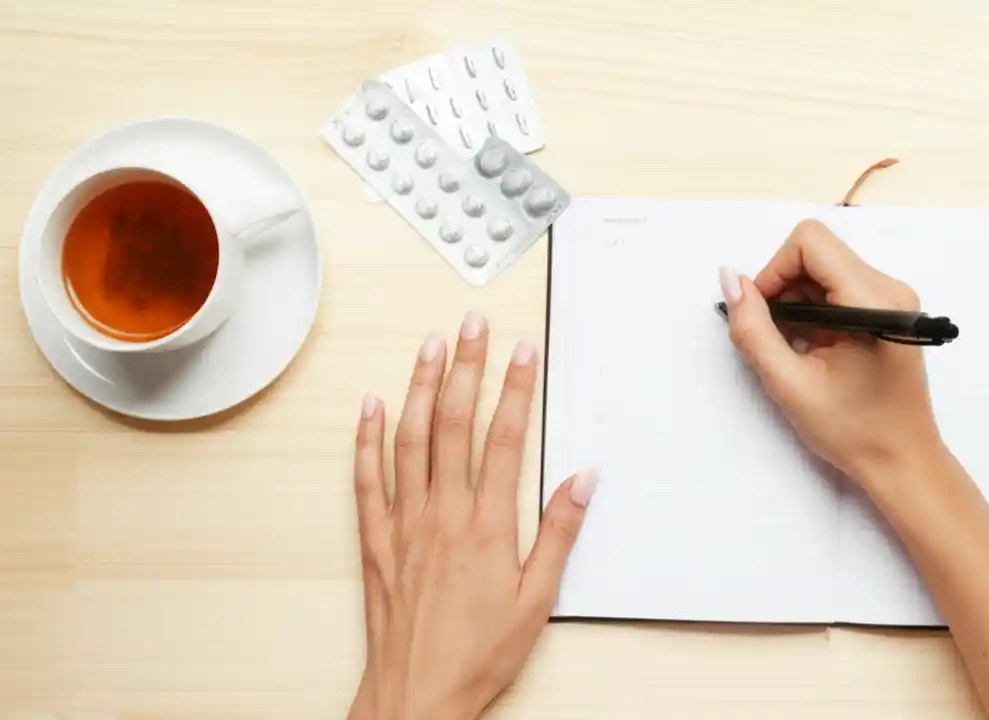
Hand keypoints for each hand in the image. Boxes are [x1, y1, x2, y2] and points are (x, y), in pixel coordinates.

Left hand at [348, 312, 596, 719]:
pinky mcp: (377, 541)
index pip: (503, 438)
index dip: (515, 388)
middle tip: (473, 327)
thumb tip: (582, 481)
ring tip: (430, 347)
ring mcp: (404, 524)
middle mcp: (442, 515)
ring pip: (410, 439)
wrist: (416, 696)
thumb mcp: (537, 600)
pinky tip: (373, 407)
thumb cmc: (477, 655)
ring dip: (421, 388)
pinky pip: (367, 478)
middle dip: (466, 368)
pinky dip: (368, 439)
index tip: (523, 352)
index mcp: (486, 526)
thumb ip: (559, 534)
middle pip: (454, 423)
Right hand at [719, 220, 944, 487]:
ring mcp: (892, 298)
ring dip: (797, 302)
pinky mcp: (887, 311)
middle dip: (783, 289)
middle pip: (816, 253)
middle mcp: (889, 288)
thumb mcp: (790, 384)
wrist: (903, 461)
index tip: (764, 316)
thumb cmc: (852, 431)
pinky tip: (815, 349)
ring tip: (798, 350)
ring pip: (823, 269)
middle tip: (777, 340)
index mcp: (873, 301)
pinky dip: (814, 311)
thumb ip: (753, 329)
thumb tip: (729, 278)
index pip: (810, 242)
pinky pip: (838, 287)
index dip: (775, 271)